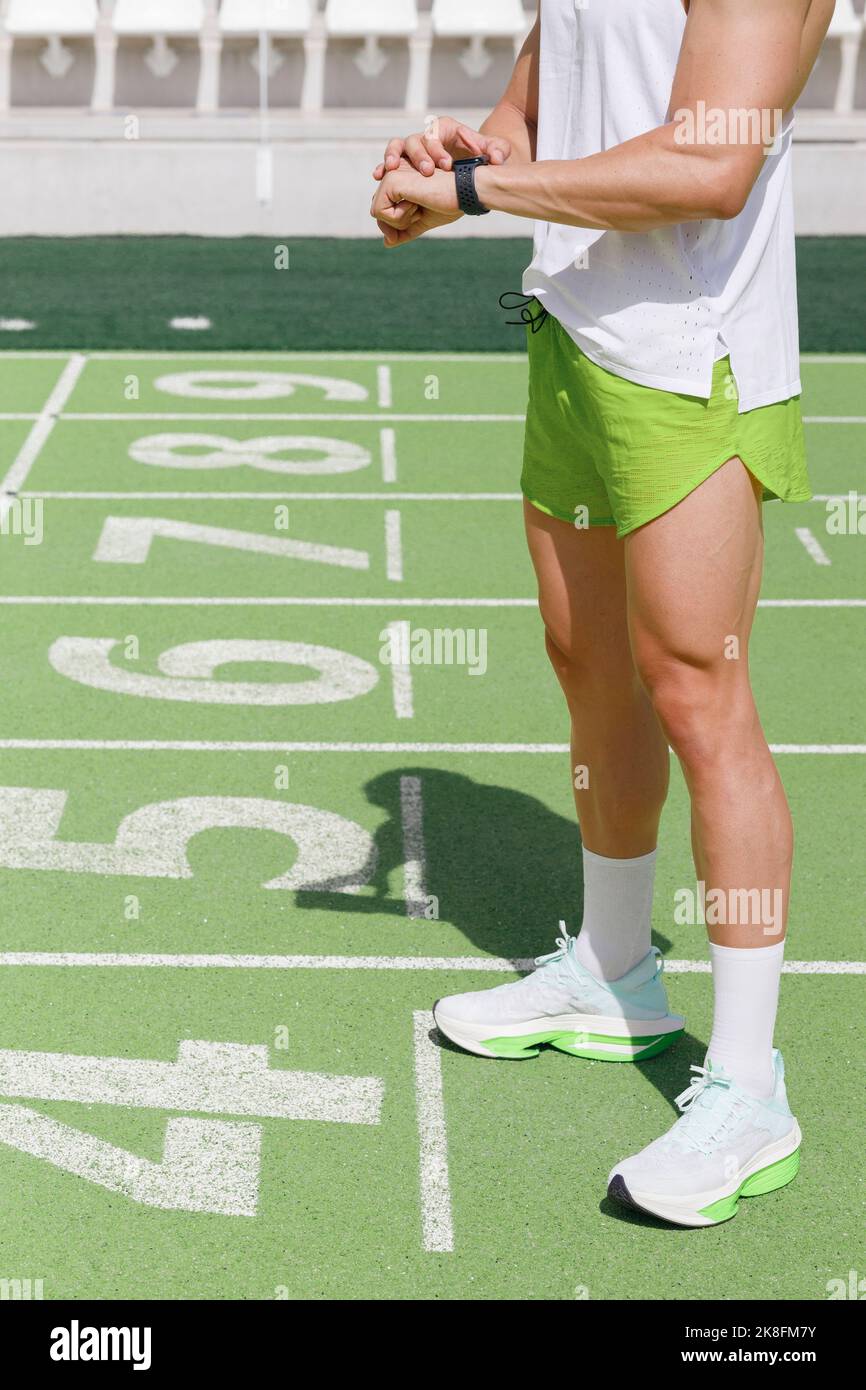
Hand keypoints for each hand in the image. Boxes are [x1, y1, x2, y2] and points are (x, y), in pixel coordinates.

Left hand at [371, 166, 462, 247]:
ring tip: (420, 203)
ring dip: (401, 219)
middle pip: (378, 211)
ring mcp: (391, 173)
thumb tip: (386, 242)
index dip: (400, 222)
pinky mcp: (391, 179)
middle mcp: (393, 171)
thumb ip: (405, 230)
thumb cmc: (449, 202)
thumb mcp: (423, 220)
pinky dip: (399, 217)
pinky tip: (416, 202)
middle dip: (400, 221)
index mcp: (400, 178)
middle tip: (422, 207)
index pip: (384, 209)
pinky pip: (379, 212)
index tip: (421, 210)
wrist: (464, 192)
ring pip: (376, 212)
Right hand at [373, 116, 509, 179]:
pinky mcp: (406, 163)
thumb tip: (496, 157)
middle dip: (419, 157)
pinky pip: (390, 162)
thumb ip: (498, 150)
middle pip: (415, 141)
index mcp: (443, 129)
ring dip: (392, 157)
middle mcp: (425, 136)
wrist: (471, 164)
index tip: (447, 166)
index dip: (438, 150)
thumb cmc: (480, 155)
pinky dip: (383, 167)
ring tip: (389, 170)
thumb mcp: (493, 150)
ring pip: (397, 147)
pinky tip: (378, 177)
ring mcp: (414, 149)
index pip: (436, 135)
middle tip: (427, 173)